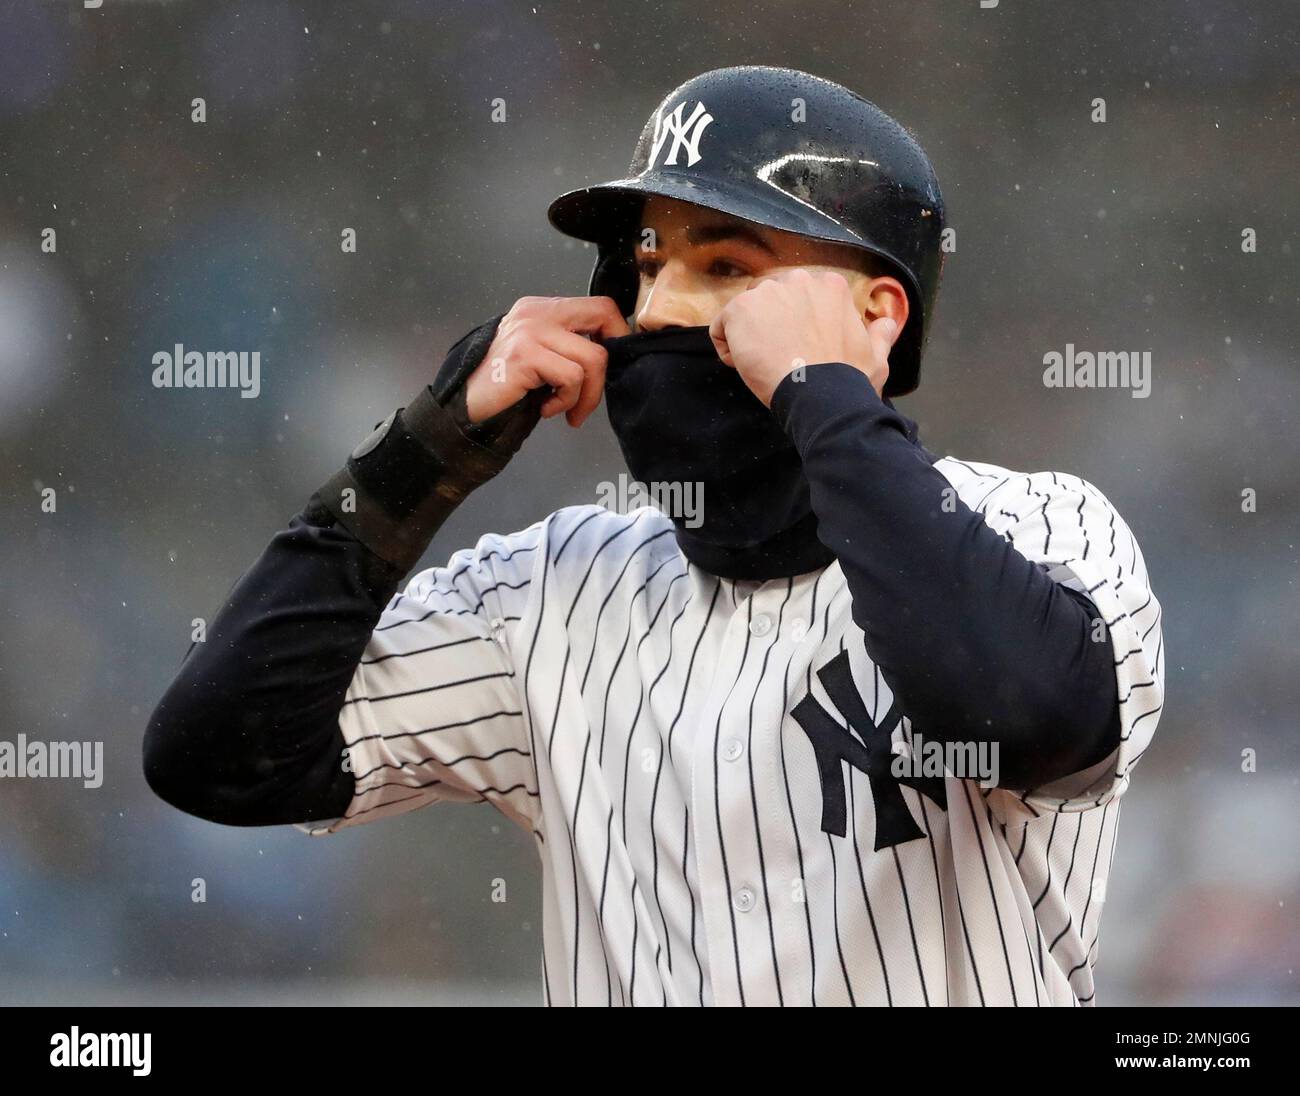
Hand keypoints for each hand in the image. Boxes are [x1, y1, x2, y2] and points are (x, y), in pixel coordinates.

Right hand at [466, 296, 629, 425]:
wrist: (467, 406)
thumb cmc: (507, 387)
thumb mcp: (541, 355)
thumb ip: (568, 345)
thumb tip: (611, 353)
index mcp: (542, 308)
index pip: (598, 305)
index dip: (616, 333)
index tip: (610, 366)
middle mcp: (536, 312)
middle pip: (602, 315)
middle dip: (610, 361)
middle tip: (597, 390)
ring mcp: (530, 330)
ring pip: (592, 357)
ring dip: (587, 395)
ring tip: (569, 411)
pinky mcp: (525, 354)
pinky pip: (571, 378)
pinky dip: (566, 401)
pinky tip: (547, 409)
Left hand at [707, 268, 897, 405]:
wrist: (821, 395)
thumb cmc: (849, 379)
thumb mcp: (876, 356)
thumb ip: (880, 334)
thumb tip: (887, 323)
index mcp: (830, 286)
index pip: (798, 298)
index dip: (795, 326)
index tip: (800, 350)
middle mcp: (798, 280)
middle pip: (769, 300)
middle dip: (769, 326)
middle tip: (780, 358)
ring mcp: (766, 293)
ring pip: (745, 313)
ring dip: (748, 337)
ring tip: (764, 365)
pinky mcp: (739, 310)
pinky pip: (720, 327)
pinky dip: (727, 348)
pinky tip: (746, 366)